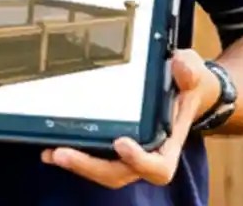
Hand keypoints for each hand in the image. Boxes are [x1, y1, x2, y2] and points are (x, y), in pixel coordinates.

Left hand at [41, 49, 220, 188]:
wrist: (182, 89)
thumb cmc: (185, 84)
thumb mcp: (191, 70)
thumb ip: (189, 70)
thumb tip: (181, 68)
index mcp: (169, 142)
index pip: (159, 167)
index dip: (140, 161)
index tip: (121, 143)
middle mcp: (148, 153)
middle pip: (121, 173)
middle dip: (91, 166)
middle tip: (63, 153)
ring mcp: (129, 153)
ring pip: (104, 171)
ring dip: (78, 165)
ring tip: (52, 153)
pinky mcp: (113, 147)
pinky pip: (95, 159)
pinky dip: (75, 156)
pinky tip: (51, 148)